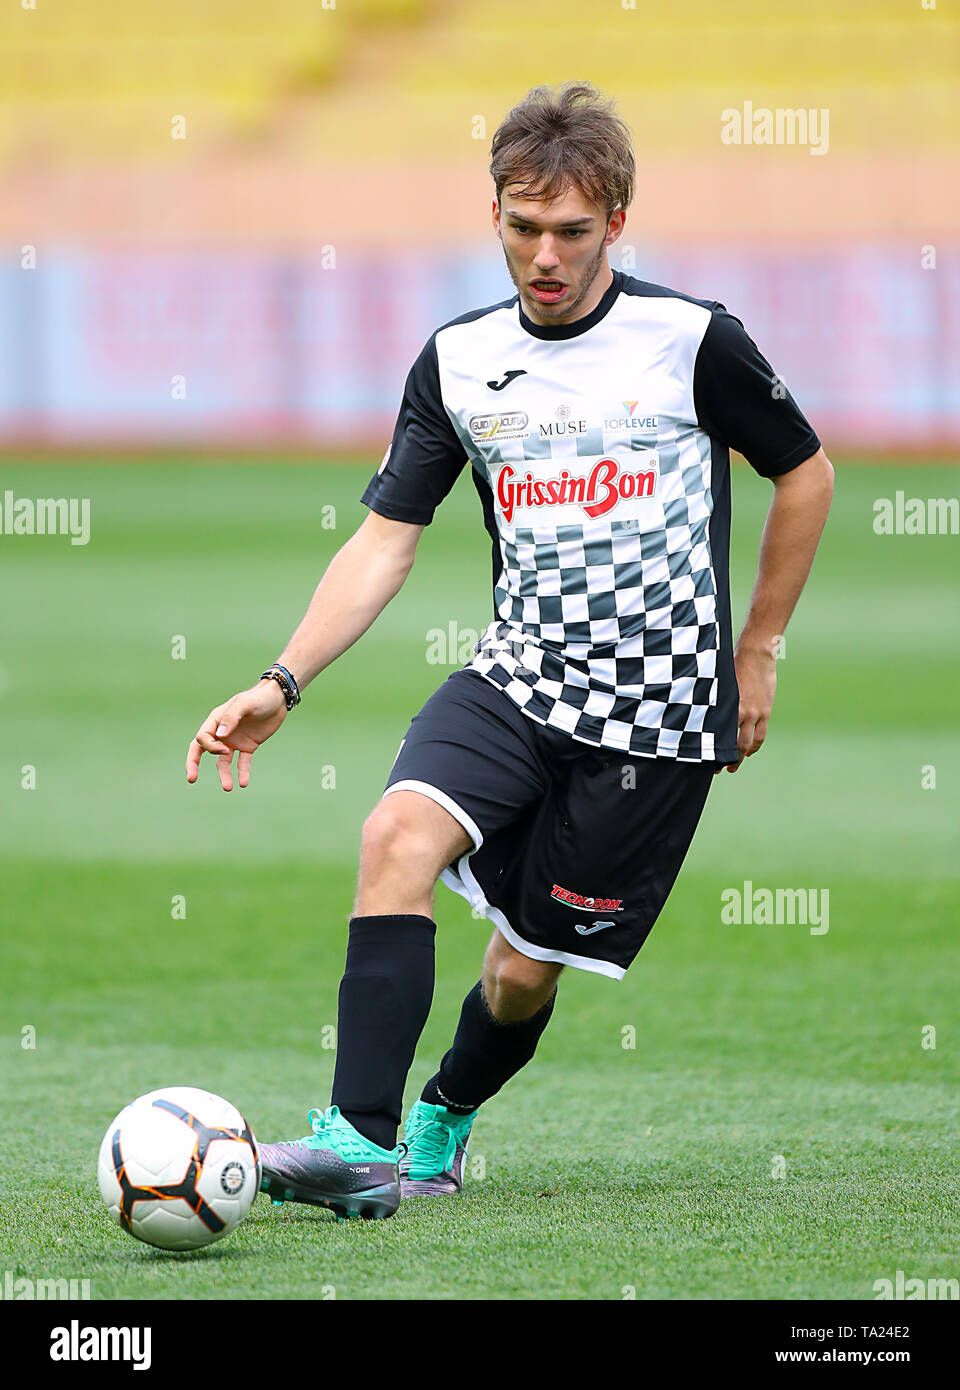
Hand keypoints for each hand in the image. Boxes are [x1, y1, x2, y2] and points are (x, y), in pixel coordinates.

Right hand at [186, 679, 287, 789]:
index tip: (225, 748)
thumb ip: (231, 718)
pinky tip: (243, 783)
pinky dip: (242, 772)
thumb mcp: (245, 704)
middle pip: (202, 750)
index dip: (210, 747)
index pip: (203, 738)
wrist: (278, 699)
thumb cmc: (259, 698)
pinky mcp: (248, 746)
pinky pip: (242, 762)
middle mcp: (222, 732)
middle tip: (191, 779)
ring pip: (223, 761)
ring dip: (224, 775)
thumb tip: (220, 736)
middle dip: (194, 764)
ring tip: (227, 788)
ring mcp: (234, 740)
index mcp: (216, 720)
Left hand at [715, 638, 777, 774]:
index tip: (706, 760)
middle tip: (719, 769)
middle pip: (734, 744)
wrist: (756, 654)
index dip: (713, 750)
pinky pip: (761, 734)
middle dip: (728, 760)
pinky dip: (755, 745)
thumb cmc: (732, 664)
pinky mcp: (765, 711)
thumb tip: (702, 713)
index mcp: (727, 706)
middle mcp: (741, 713)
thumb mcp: (719, 684)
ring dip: (742, 756)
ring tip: (734, 765)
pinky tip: (749, 751)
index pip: (718, 735)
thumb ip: (715, 701)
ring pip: (749, 743)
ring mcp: (755, 713)